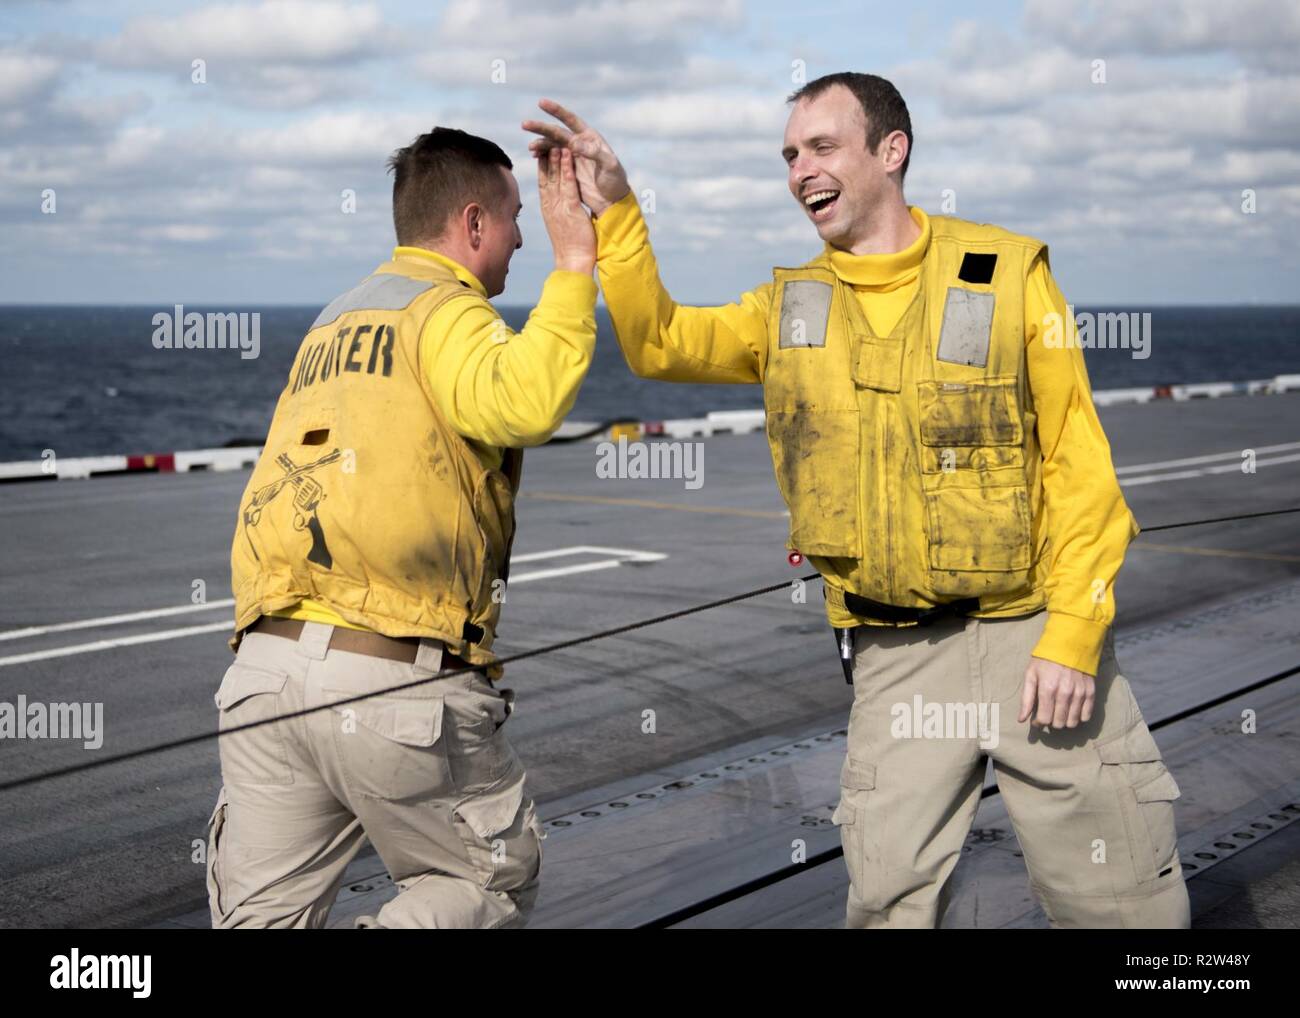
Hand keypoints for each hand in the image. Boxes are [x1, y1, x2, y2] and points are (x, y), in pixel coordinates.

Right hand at [523, 98, 630, 215]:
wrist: (612, 200)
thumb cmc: (615, 180)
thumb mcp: (609, 165)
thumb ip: (593, 152)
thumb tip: (573, 142)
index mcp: (590, 137)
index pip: (571, 120)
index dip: (556, 111)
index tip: (541, 103)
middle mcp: (579, 143)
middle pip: (556, 132)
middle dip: (541, 128)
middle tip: (525, 124)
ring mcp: (571, 156)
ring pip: (551, 146)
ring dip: (540, 145)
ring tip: (531, 148)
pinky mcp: (566, 169)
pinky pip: (551, 160)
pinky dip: (542, 157)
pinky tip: (535, 156)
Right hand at [537, 146, 595, 274]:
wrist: (573, 262)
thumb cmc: (569, 247)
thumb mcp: (560, 226)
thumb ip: (558, 214)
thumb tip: (557, 209)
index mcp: (548, 209)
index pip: (543, 183)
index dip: (542, 167)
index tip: (541, 152)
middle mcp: (551, 206)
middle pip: (545, 176)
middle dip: (544, 157)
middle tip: (543, 140)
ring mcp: (559, 207)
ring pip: (555, 177)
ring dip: (555, 158)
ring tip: (555, 141)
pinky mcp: (571, 210)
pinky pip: (568, 185)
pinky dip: (567, 169)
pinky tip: (567, 155)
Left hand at [1018, 656, 1095, 729]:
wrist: (1070, 644)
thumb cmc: (1045, 660)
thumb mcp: (1031, 675)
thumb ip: (1026, 699)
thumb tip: (1021, 720)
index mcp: (1047, 689)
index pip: (1044, 719)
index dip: (1038, 723)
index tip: (1036, 719)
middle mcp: (1065, 693)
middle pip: (1058, 723)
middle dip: (1051, 723)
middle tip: (1048, 714)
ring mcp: (1079, 693)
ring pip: (1072, 722)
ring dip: (1064, 722)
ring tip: (1059, 713)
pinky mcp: (1090, 692)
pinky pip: (1086, 716)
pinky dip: (1078, 718)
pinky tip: (1071, 711)